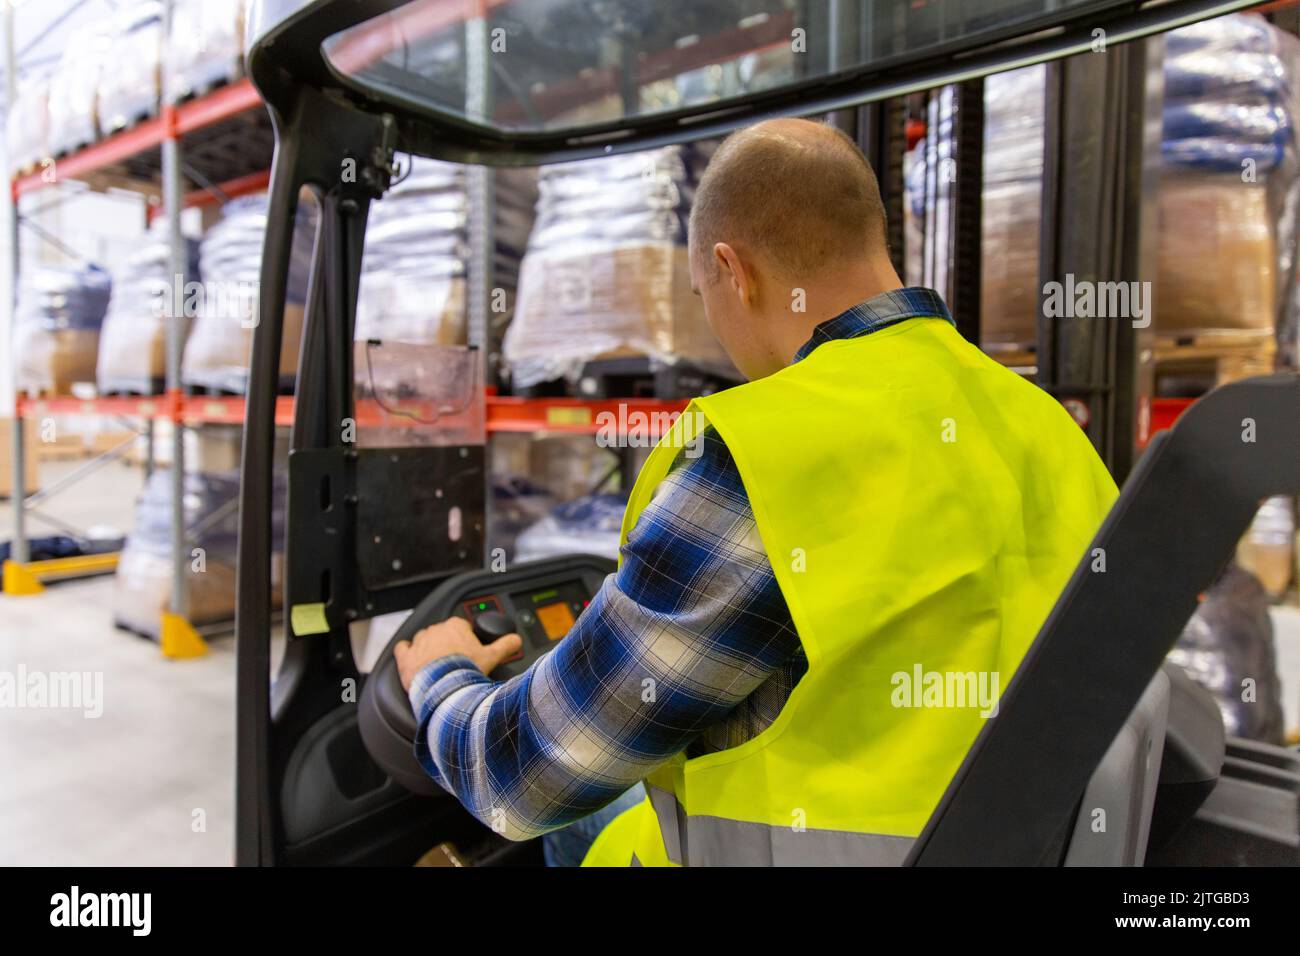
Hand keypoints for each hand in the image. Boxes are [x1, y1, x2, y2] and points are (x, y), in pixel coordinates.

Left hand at [394, 616, 522, 690]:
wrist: (445, 688)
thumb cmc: (466, 671)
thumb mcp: (491, 657)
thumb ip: (505, 645)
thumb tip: (516, 640)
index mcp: (456, 626)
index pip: (461, 627)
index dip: (465, 640)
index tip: (468, 652)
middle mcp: (436, 630)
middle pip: (442, 634)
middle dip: (447, 646)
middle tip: (454, 663)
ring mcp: (419, 642)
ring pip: (423, 640)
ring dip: (428, 650)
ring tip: (437, 667)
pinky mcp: (406, 656)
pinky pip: (402, 648)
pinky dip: (406, 653)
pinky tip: (413, 661)